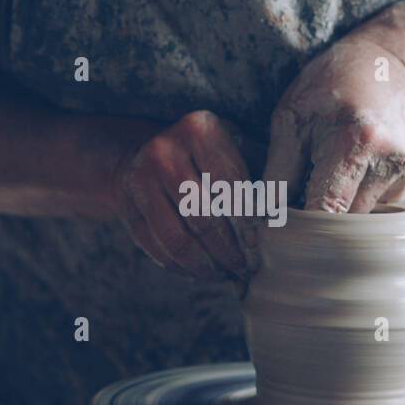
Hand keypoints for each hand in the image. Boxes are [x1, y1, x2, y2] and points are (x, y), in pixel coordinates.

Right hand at [112, 109, 255, 279]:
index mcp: (198, 130)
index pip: (229, 185)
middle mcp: (164, 152)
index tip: (257, 246)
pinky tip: (201, 272)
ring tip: (224, 275)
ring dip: (205, 266)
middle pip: (202, 216)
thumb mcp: (232, 146)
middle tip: (245, 269)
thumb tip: (279, 220)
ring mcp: (140, 180)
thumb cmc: (204, 154)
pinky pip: (156, 247)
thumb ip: (258, 173)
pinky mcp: (126, 206)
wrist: (143, 150)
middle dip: (227, 250)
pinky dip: (181, 267)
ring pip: (177, 238)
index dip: (246, 221)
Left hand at [265, 35, 404, 212]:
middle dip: (317, 222)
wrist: (386, 67)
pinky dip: (353, 202)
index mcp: (352, 142)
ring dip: (336, 211)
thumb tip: (265, 219)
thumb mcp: (290, 118)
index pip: (326, 209)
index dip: (301, 228)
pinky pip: (374, 209)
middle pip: (345, 222)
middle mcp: (385, 161)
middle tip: (295, 202)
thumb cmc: (328, 88)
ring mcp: (402, 173)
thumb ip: (277, 173)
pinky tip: (346, 174)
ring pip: (360, 219)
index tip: (281, 229)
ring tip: (321, 179)